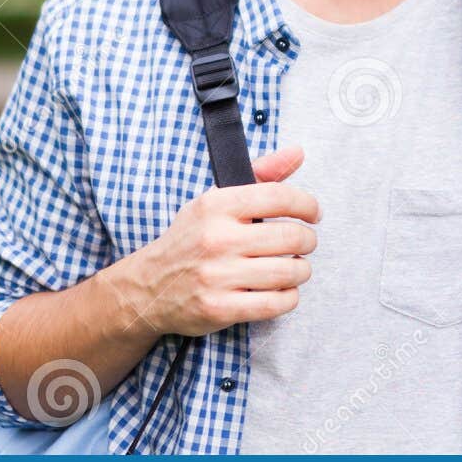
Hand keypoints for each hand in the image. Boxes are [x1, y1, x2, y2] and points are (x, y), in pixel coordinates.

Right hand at [119, 146, 318, 337]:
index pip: (279, 197)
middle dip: (308, 241)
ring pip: (288, 272)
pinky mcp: (219, 309)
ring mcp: (217, 276)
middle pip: (290, 237)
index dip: (307, 205)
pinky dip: (289, 297)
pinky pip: (275, 304)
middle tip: (305, 243)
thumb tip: (298, 152)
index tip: (313, 214)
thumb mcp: (216, 200)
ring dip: (302, 270)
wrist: (147, 287)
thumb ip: (260, 174)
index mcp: (217, 206)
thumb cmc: (191, 239)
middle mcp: (217, 239)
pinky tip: (283, 290)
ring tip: (296, 267)